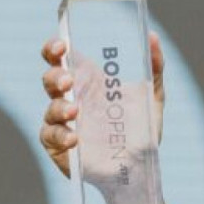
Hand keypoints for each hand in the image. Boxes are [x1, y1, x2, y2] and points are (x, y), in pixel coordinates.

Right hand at [38, 33, 165, 183]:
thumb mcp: (152, 95)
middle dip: (55, 76)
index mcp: (88, 80)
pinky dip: (60, 135)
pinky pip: (50, 136)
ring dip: (59, 107)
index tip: (62, 45)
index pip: (61, 57)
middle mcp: (72, 98)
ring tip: (76, 111)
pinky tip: (75, 138)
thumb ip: (154, 66)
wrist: (140, 167)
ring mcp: (63, 122)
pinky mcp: (58, 145)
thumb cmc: (143, 129)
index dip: (54, 48)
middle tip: (70, 81)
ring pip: (50, 107)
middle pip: (50, 78)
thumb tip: (153, 36)